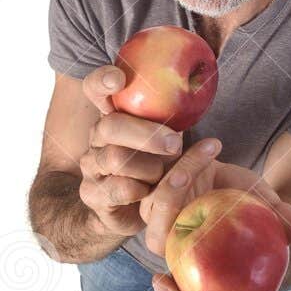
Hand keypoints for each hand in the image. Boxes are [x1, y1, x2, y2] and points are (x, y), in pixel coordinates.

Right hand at [74, 64, 218, 237]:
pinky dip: (142, 191)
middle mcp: (96, 138)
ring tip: (161, 176)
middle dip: (146, 134)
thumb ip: (172, 117)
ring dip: (149, 168)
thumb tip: (199, 86)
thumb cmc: (156, 167)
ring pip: (117, 158)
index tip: (118, 79)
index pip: (95, 88)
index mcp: (111, 116)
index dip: (102, 80)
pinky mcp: (93, 194)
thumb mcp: (164, 139)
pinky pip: (121, 188)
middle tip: (174, 144)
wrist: (135, 212)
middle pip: (110, 126)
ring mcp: (91, 166)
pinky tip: (149, 192)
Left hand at [139, 157, 290, 290]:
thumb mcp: (266, 209)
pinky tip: (213, 147)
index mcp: (198, 264)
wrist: (228, 176)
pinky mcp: (154, 187)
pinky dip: (188, 159)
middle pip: (156, 242)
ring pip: (155, 205)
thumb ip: (281, 221)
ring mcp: (158, 216)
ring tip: (208, 156)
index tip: (164, 283)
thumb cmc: (247, 204)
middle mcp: (173, 243)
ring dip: (177, 180)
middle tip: (184, 182)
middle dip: (167, 213)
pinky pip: (160, 175)